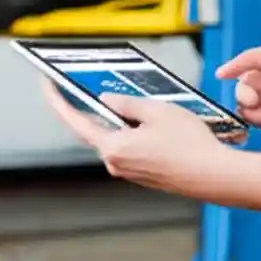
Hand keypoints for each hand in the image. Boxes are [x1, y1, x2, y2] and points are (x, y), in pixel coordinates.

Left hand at [39, 79, 228, 194]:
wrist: (212, 175)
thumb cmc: (190, 146)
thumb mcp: (157, 111)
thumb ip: (127, 103)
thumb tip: (107, 100)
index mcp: (113, 147)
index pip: (75, 121)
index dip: (58, 101)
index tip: (48, 86)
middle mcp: (116, 163)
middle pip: (97, 129)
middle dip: (99, 109)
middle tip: (102, 90)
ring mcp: (129, 171)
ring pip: (117, 138)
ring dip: (125, 122)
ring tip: (149, 108)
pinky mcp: (143, 174)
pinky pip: (131, 148)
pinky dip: (137, 134)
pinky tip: (157, 127)